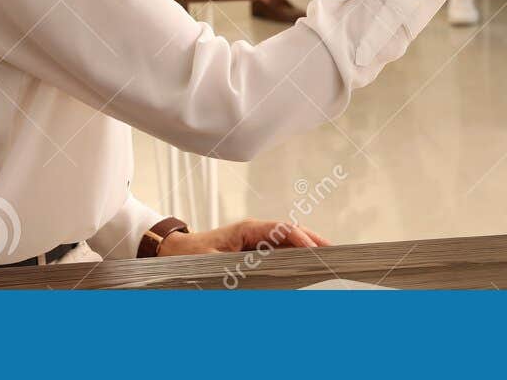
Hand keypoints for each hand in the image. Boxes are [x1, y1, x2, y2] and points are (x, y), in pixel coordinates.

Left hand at [157, 218, 329, 255]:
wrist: (174, 252)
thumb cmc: (191, 256)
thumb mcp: (213, 265)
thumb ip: (236, 270)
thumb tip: (259, 278)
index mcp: (247, 228)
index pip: (281, 228)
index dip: (300, 239)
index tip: (313, 252)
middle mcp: (255, 230)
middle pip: (290, 231)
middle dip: (312, 240)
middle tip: (333, 252)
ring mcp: (255, 238)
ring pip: (287, 240)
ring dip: (306, 246)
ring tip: (326, 256)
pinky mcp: (253, 248)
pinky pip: (279, 249)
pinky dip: (295, 254)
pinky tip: (306, 263)